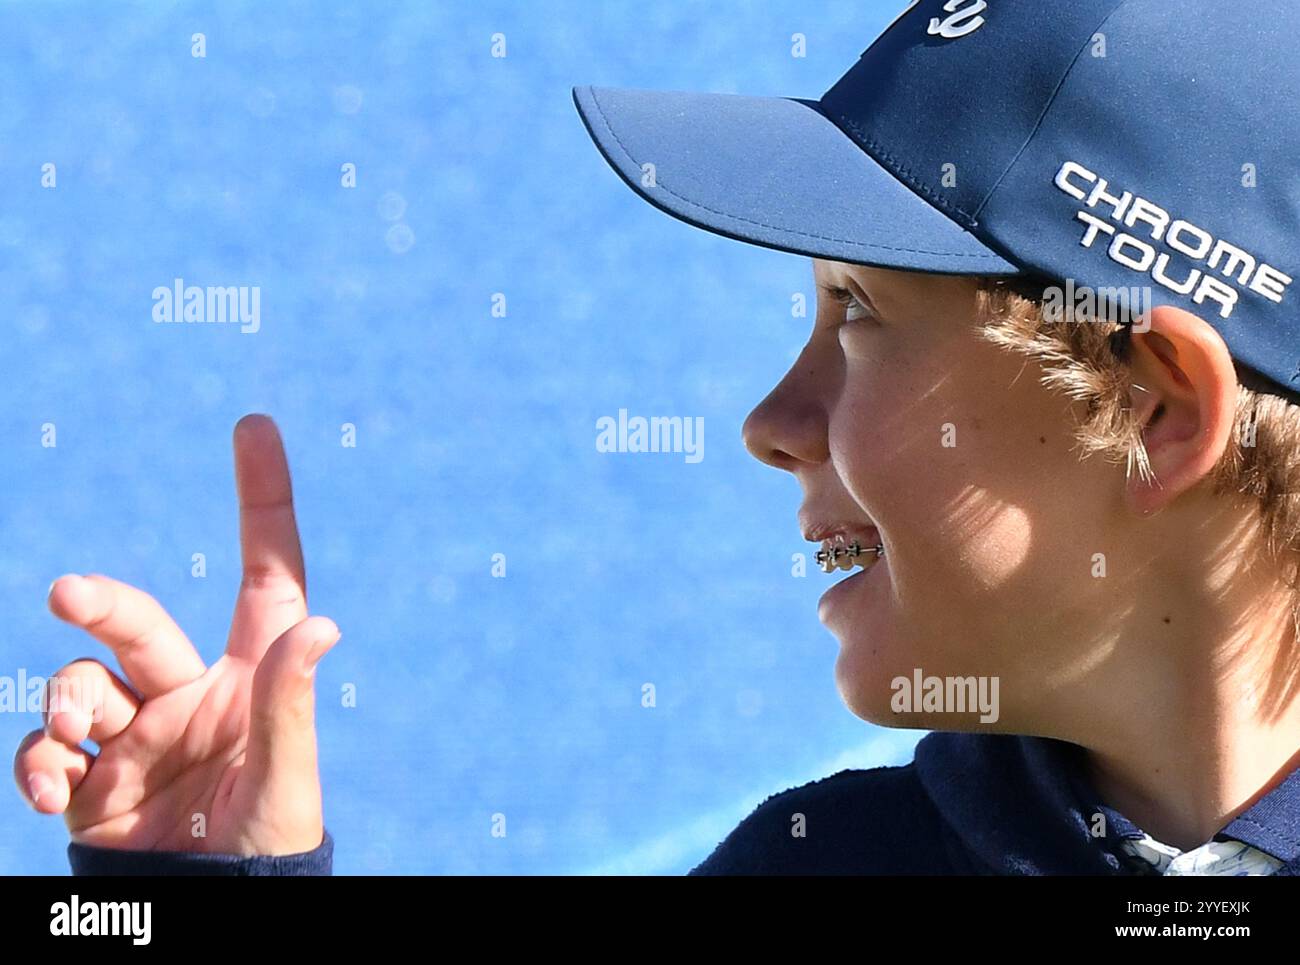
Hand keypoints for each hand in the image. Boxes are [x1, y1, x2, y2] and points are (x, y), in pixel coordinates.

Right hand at [12, 414, 339, 854]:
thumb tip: (322, 627)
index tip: (253, 426)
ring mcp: (135, 735)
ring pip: (81, 683)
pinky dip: (37, 763)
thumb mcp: (285, 776)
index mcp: (252, 676)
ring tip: (77, 742)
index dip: (263, 501)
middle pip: (140, 623)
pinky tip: (54, 789)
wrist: (212, 910)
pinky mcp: (91, 781)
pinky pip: (44, 752)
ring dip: (66, 702)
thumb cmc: (267, 843)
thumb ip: (290, 704)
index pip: (265, 574)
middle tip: (68, 592)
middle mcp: (189, 693)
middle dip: (101, 603)